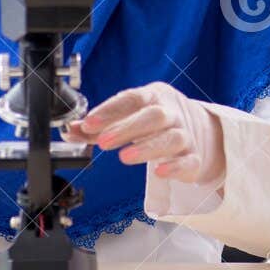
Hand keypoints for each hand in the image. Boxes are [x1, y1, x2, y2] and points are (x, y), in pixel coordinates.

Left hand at [65, 82, 225, 186]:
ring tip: (125, 157)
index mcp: (153, 97)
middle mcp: (171, 113)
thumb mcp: (126, 117)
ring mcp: (184, 135)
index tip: (89, 123)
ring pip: (171, 138)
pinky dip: (175, 167)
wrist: (198, 129)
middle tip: (103, 141)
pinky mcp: (192, 158)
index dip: (110, 110)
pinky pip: (188, 161)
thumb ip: (98, 127)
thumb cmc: (153, 122)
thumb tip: (71, 131)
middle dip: (127, 128)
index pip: (132, 99)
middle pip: (154, 116)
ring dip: (148, 147)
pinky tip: (159, 171)